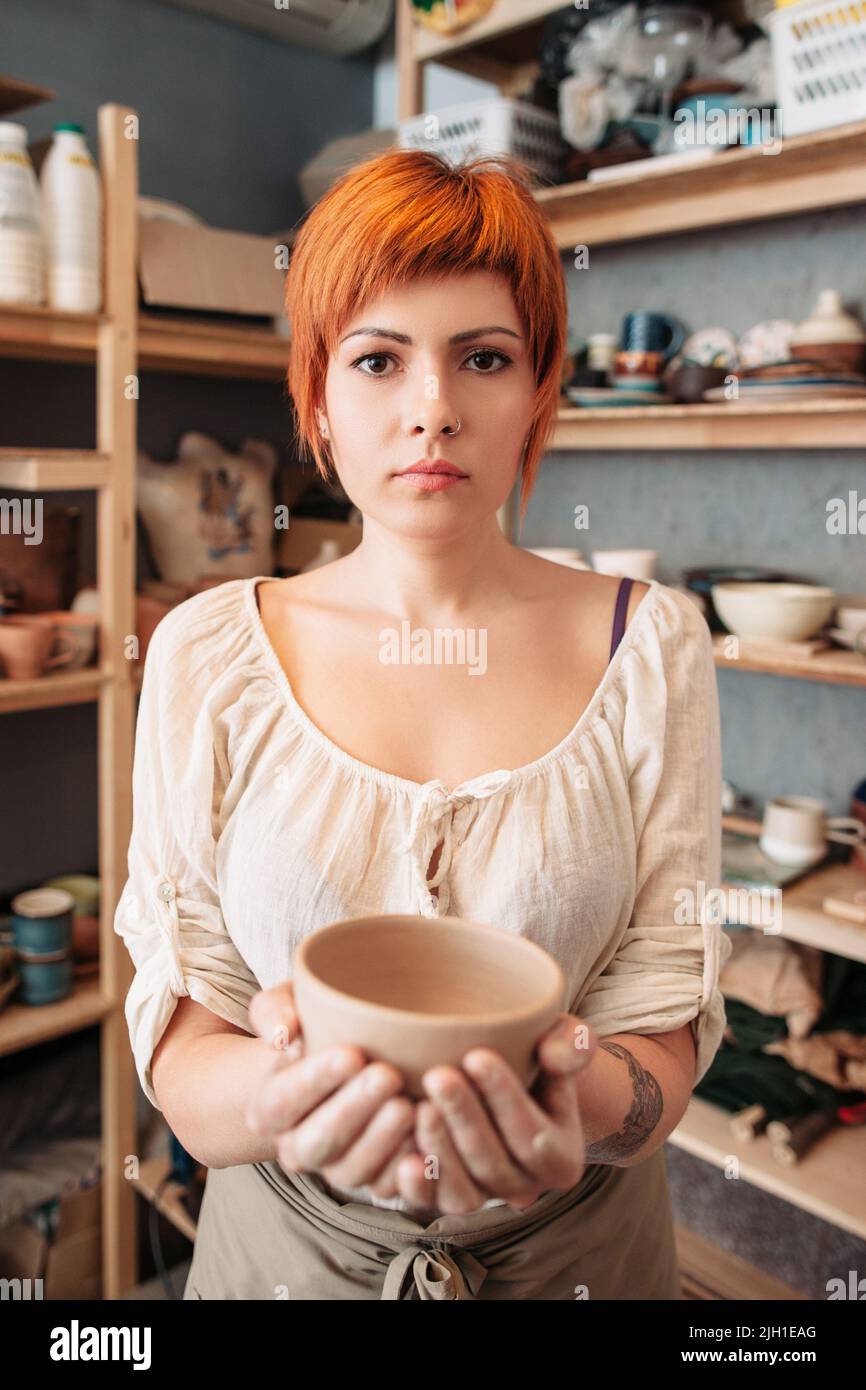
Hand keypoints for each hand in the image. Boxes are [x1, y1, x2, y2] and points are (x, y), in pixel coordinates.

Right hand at [244, 982, 418, 1197]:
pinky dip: (407, 1168)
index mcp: (268, 1107)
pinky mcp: (371, 1180)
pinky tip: (426, 1138)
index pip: (282, 1100)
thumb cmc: (313, 1025)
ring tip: (409, 1105)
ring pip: (351, 1170)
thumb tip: (283, 1032)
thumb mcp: (286, 1005)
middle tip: (388, 1075)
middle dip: (353, 1109)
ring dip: (382, 1141)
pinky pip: (386, 1187)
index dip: (315, 1080)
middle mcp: (294, 1146)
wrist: (343, 1065)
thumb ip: (274, 1011)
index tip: (351, 1054)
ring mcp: (333, 1168)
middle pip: (316, 1141)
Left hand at [394, 1014, 597, 1215]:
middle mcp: (524, 1188)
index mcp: (561, 1158)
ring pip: (463, 1190)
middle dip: (464, 1117)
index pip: (534, 1134)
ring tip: (418, 1107)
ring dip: (439, 1150)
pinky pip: (431, 1202)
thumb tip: (555, 1055)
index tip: (476, 1056)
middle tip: (438, 1075)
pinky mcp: (446, 1197)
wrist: (507, 1081)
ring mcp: (483, 1197)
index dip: (504, 1097)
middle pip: (493, 1162)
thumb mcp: (564, 1042)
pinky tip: (403, 1156)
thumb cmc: (536, 1057)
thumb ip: (573, 1045)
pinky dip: (417, 1184)